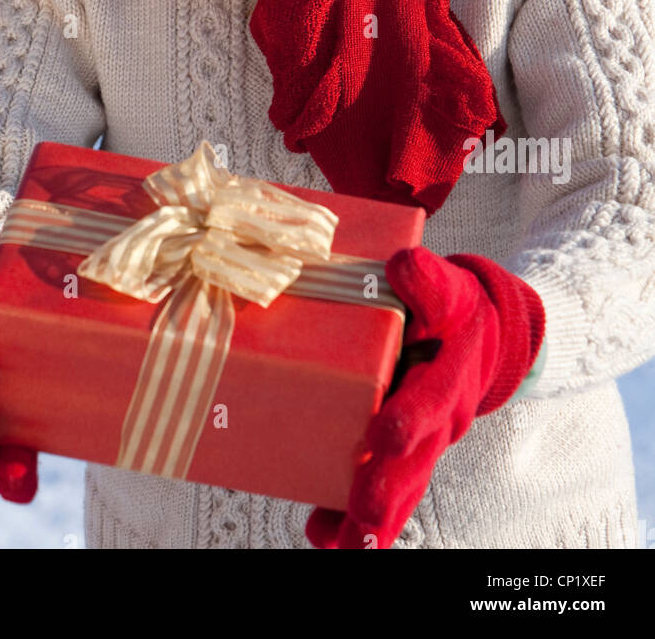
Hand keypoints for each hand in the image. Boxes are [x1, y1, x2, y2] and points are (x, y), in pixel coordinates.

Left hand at [305, 245, 544, 548]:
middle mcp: (441, 416)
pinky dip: (359, 519)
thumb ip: (428, 280)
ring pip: (404, 486)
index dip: (411, 415)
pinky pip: (389, 492)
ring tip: (342, 544)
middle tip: (363, 505)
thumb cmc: (453, 309)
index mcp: (449, 373)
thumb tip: (405, 265)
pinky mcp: (408, 454)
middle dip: (389, 484)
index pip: (433, 397)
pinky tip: (326, 537)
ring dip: (375, 518)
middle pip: (417, 458)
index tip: (386, 433)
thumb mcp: (448, 285)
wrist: (482, 336)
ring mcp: (426, 441)